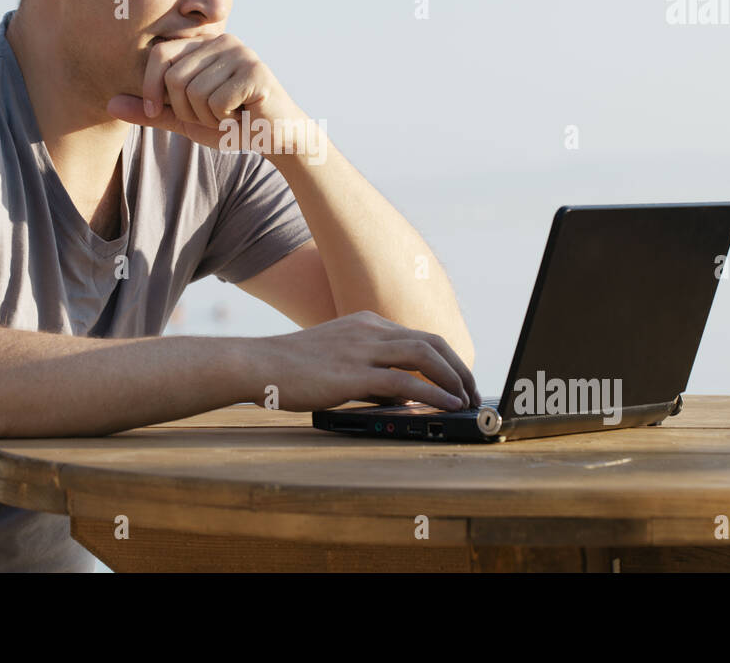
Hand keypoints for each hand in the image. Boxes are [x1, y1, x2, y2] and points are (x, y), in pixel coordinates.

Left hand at [106, 33, 305, 152]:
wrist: (275, 138)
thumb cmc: (230, 125)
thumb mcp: (185, 118)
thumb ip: (151, 111)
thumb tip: (109, 104)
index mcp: (204, 44)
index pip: (159, 54)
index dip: (150, 87)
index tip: (157, 112)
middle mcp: (222, 41)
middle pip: (174, 78)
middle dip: (186, 110)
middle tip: (210, 117)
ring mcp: (241, 54)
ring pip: (194, 91)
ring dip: (207, 117)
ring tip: (228, 116)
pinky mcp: (255, 72)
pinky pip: (216, 101)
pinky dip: (224, 120)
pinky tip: (241, 116)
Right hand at [250, 310, 480, 411]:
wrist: (257, 364)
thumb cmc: (291, 368)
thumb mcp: (338, 360)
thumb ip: (371, 374)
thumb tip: (404, 396)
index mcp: (367, 324)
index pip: (419, 336)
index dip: (447, 358)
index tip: (460, 378)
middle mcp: (369, 331)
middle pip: (431, 342)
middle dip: (459, 367)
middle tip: (472, 391)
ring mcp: (361, 349)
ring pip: (424, 355)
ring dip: (452, 378)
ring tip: (464, 400)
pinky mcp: (352, 373)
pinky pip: (404, 381)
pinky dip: (432, 393)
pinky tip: (445, 405)